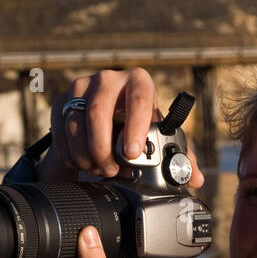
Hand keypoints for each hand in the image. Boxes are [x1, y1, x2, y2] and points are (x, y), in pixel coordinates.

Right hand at [40, 68, 205, 186]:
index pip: (138, 98)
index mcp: (138, 82)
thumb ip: (180, 156)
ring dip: (87, 155)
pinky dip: (72, 154)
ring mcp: (81, 87)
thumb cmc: (140, 126)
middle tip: (112, 170)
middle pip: (98, 112)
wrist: (109, 119)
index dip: (134, 126)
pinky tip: (85, 164)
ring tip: (101, 170)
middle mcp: (108, 79)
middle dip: (103, 148)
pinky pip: (62, 132)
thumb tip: (195, 178)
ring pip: (76, 124)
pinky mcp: (61, 102)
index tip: (131, 153)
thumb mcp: (159, 136)